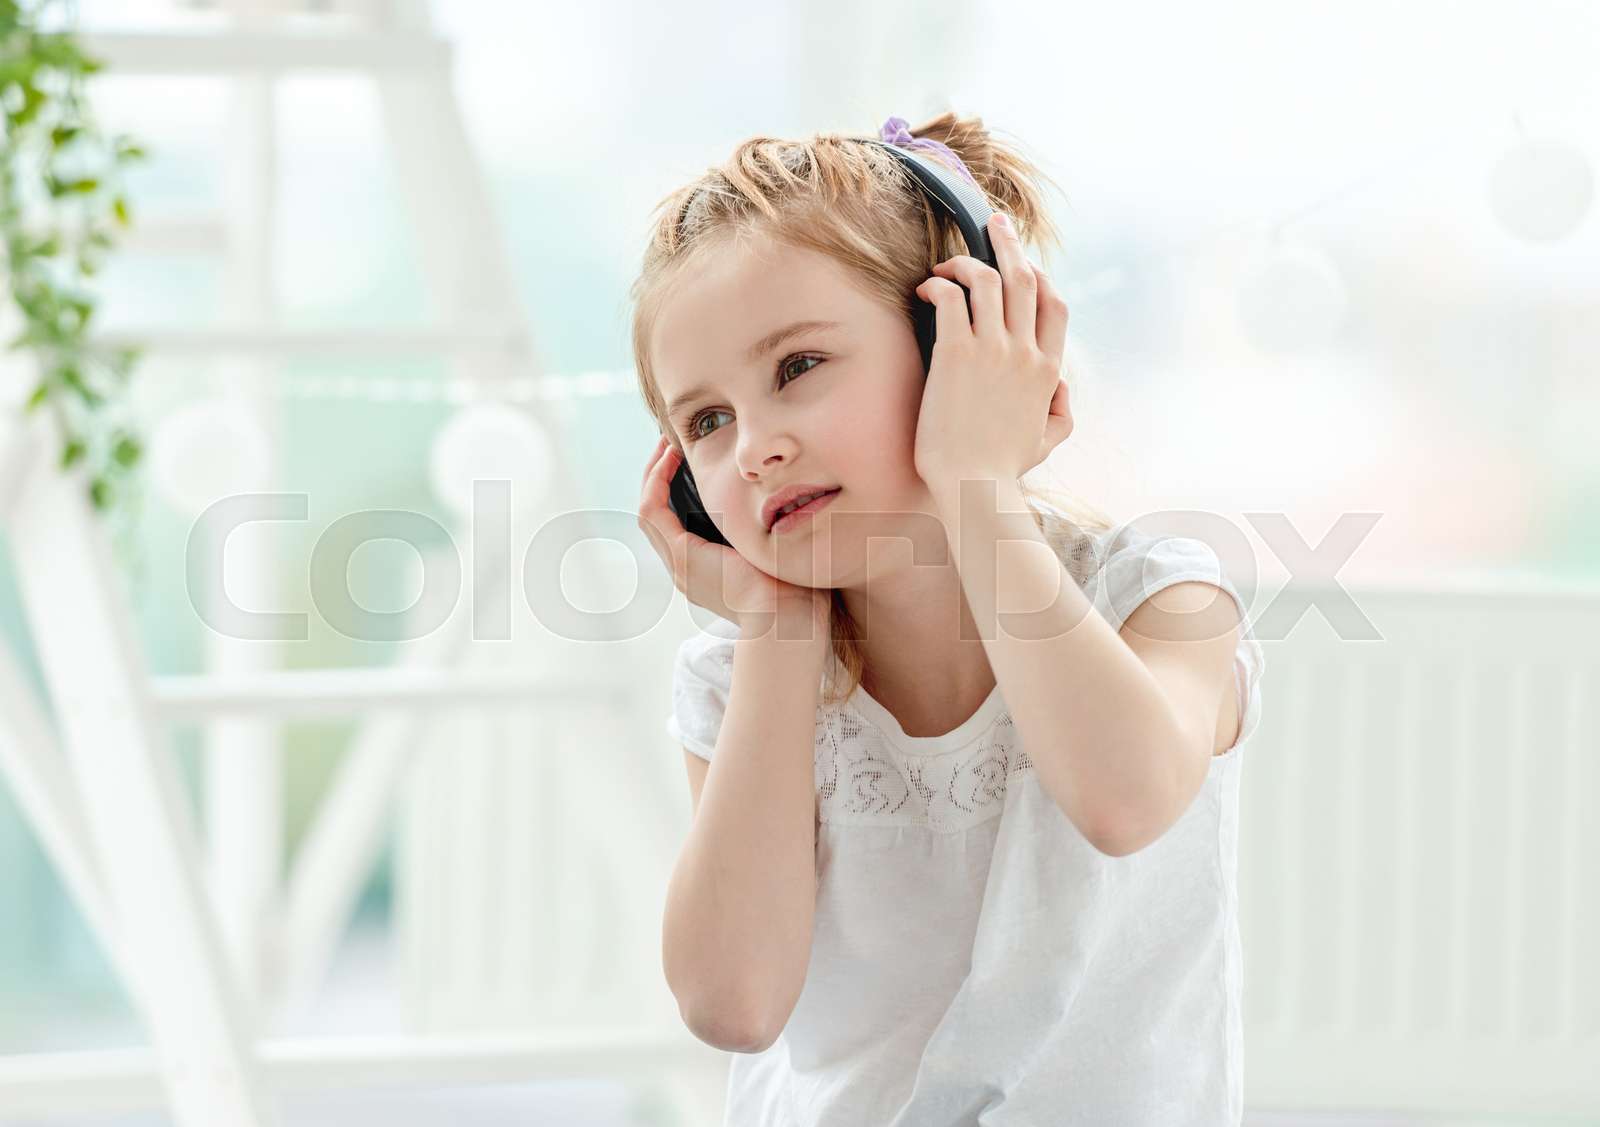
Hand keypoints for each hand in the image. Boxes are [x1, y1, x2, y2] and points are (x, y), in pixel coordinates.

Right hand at [638, 436, 832, 639]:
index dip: (674, 488)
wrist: (790, 620)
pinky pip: (653, 511)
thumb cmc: (796, 592)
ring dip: (653, 474)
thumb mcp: (777, 552)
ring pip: (649, 510)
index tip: (687, 458)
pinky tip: (670, 457)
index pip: (675, 523)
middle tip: (670, 444)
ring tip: (667, 444)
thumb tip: (787, 501)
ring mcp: (680, 565)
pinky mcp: (683, 557)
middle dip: (659, 476)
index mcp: (705, 569)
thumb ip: (771, 530)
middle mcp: (686, 569)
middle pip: (656, 514)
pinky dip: (656, 482)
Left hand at [911, 211, 1072, 490]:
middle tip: (994, 222)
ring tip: (944, 265)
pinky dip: (939, 284)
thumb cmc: (1003, 471)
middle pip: (1025, 278)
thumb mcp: (1047, 442)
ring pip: (987, 279)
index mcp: (1048, 371)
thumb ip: (1061, 412)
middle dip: (1009, 243)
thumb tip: (1061, 387)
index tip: (1023, 264)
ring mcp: (991, 351)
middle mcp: (1025, 352)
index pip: (1055, 305)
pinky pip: (951, 298)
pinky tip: (925, 288)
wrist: (975, 487)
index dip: (1040, 276)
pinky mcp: (955, 355)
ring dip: (965, 261)